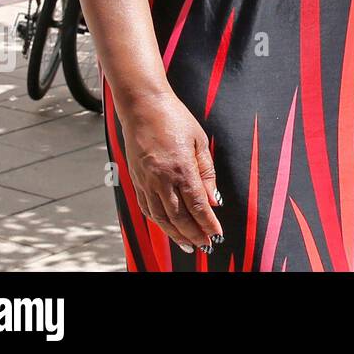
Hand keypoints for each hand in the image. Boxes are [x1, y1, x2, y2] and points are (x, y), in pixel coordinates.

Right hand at [119, 92, 223, 251]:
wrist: (143, 107)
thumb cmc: (175, 119)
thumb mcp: (199, 141)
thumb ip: (207, 173)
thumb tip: (214, 201)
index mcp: (181, 168)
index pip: (197, 205)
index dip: (207, 223)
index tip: (217, 235)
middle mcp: (162, 179)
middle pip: (179, 216)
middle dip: (194, 234)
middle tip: (206, 246)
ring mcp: (146, 181)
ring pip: (161, 217)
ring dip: (176, 234)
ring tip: (188, 245)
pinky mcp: (136, 180)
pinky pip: (148, 208)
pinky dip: (159, 222)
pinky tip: (168, 228)